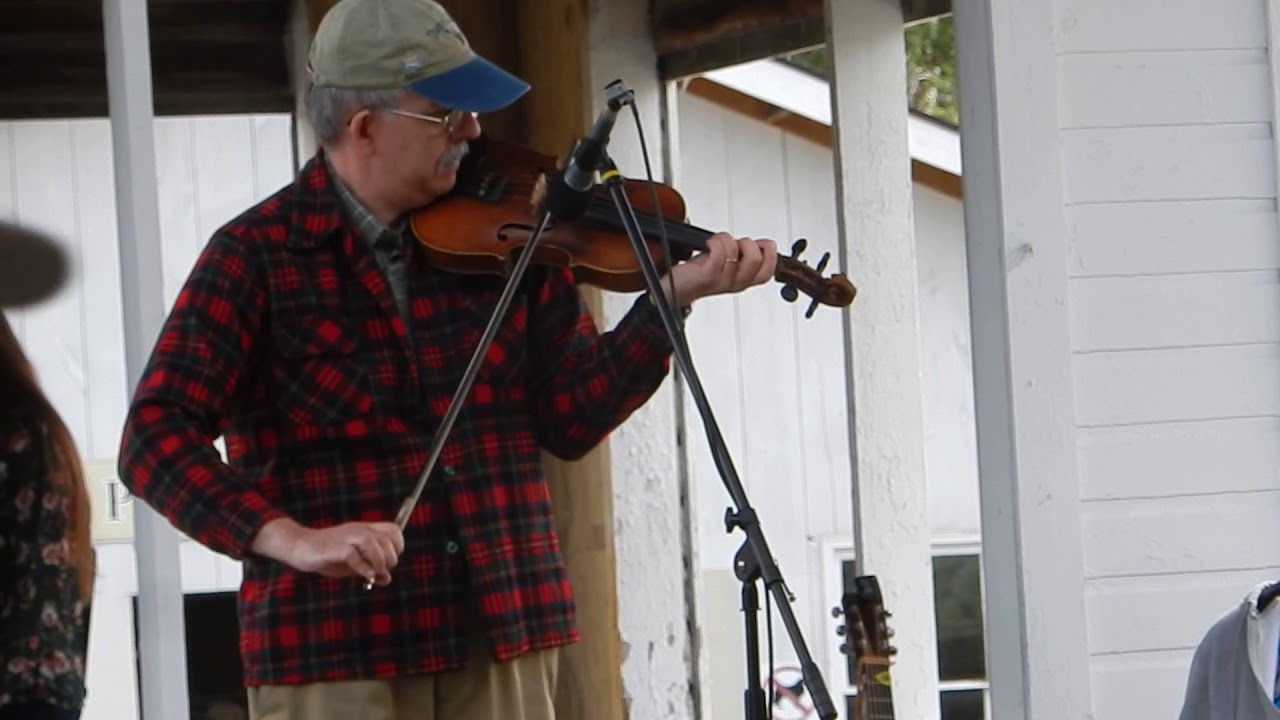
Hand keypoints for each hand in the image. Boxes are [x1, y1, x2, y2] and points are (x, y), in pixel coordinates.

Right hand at [252, 518, 404, 585]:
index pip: (394, 530)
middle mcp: (359, 530)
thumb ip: (371, 568)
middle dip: (390, 558)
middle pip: (386, 539)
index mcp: (366, 530)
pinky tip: (365, 575)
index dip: (397, 546)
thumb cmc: (329, 555)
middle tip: (381, 571)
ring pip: (372, 542)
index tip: (389, 562)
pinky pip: (352, 554)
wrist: (301, 547)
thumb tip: (387, 579)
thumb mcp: (354, 564)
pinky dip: (362, 566)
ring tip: (374, 573)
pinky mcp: (334, 548)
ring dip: (379, 560)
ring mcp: (346, 538)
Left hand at [659, 233, 776, 306]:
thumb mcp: (728, 263)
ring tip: (717, 243)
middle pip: (756, 260)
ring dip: (726, 240)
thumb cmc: (699, 273)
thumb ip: (745, 255)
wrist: (675, 288)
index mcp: (743, 281)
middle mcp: (735, 283)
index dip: (770, 255)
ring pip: (736, 251)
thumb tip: (764, 244)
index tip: (762, 244)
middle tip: (734, 244)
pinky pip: (719, 252)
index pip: (767, 272)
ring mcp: (722, 281)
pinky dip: (715, 241)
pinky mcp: (708, 276)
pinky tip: (708, 244)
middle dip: (747, 243)